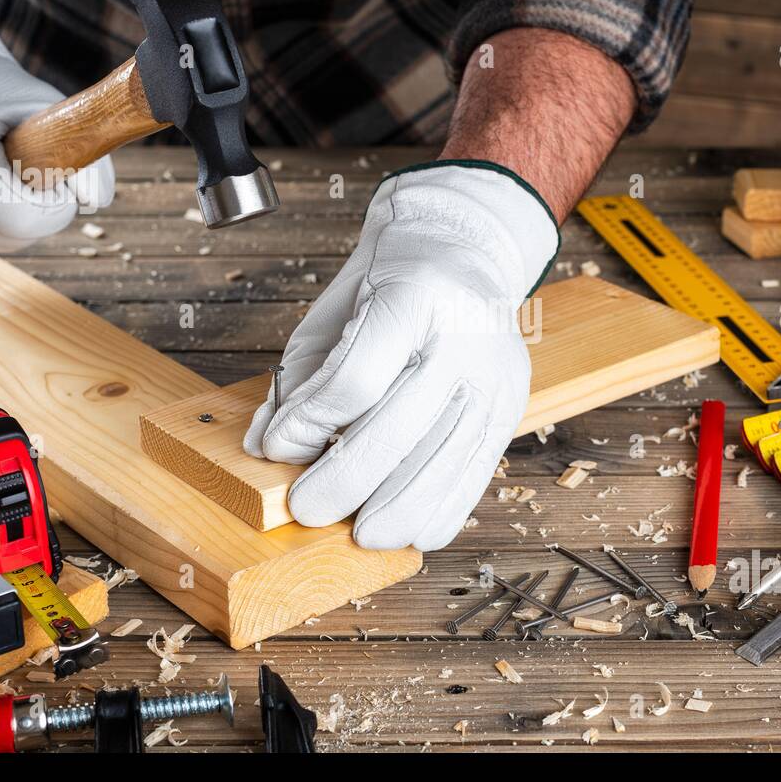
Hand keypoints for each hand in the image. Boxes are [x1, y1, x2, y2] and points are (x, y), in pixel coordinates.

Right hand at [0, 0, 113, 253]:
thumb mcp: (41, 105)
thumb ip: (82, 149)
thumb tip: (98, 201)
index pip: (22, 219)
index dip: (54, 205)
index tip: (55, 177)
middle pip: (15, 235)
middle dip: (40, 209)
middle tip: (29, 169)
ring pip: (2, 242)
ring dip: (19, 218)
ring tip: (3, 172)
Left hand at [243, 162, 557, 550]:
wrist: (460, 249)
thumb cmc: (389, 282)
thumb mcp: (334, 314)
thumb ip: (304, 380)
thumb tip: (268, 447)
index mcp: (415, 295)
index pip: (355, 379)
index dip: (309, 425)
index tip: (278, 447)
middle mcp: (465, 336)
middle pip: (399, 430)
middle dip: (345, 481)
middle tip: (308, 508)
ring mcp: (496, 374)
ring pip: (444, 461)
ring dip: (394, 508)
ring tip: (359, 532)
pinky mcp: (512, 404)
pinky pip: (476, 471)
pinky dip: (442, 510)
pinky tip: (411, 529)